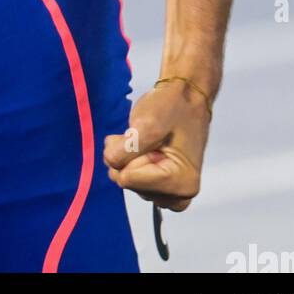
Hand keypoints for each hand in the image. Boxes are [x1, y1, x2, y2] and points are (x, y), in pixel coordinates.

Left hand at [102, 79, 211, 211]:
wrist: (183, 98)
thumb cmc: (171, 108)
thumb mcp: (147, 124)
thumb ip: (126, 149)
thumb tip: (111, 163)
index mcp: (181, 183)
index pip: (129, 179)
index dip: (130, 153)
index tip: (149, 137)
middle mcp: (178, 195)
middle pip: (127, 182)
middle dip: (127, 155)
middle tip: (144, 135)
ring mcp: (168, 192)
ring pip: (126, 180)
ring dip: (126, 155)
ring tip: (143, 137)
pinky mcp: (158, 186)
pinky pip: (128, 178)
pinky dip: (127, 159)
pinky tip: (139, 145)